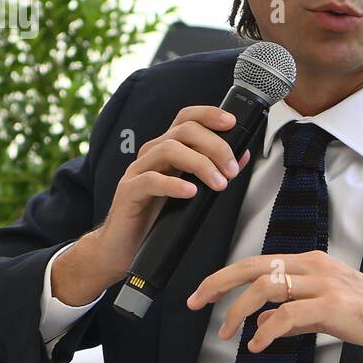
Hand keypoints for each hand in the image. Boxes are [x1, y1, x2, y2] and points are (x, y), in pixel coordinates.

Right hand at [91, 105, 251, 279]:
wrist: (122, 247)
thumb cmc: (157, 217)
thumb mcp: (190, 190)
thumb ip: (213, 171)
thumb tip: (241, 156)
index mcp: (166, 150)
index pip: (186, 119)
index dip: (208, 114)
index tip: (232, 123)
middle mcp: (151, 155)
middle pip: (183, 131)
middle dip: (214, 145)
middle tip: (231, 169)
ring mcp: (137, 171)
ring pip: (168, 150)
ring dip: (200, 164)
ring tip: (219, 184)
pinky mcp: (128, 192)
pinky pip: (150, 181)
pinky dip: (174, 184)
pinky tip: (191, 192)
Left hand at [186, 250, 362, 362]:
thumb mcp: (329, 311)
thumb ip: (296, 314)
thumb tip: (264, 323)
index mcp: (312, 263)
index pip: (258, 262)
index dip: (226, 277)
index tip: (204, 295)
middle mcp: (314, 266)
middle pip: (254, 266)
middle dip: (218, 283)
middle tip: (194, 301)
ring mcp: (324, 284)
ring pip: (266, 286)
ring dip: (238, 311)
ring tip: (227, 334)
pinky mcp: (333, 305)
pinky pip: (288, 314)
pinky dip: (266, 330)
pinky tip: (258, 344)